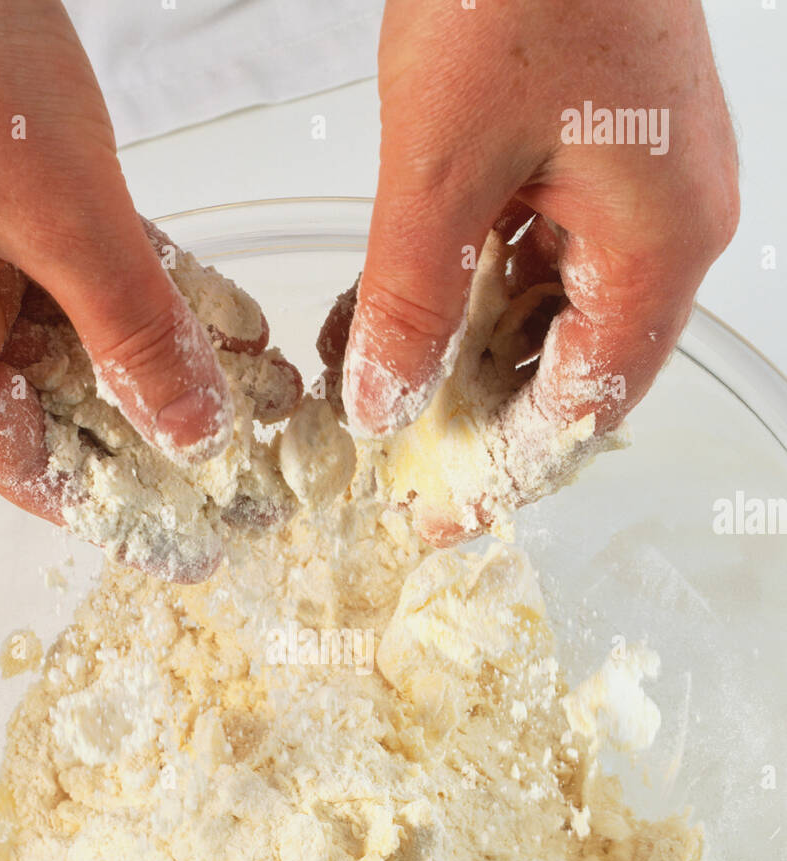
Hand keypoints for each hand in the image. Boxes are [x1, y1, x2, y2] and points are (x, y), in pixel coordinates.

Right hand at [0, 1, 231, 546]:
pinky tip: (239, 332)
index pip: (25, 464)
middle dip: (169, 439)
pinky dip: (164, 301)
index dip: (117, 509)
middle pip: (68, 412)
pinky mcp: (9, 213)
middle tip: (257, 478)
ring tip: (272, 407)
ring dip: (181, 370)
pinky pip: (97, 280)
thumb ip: (134, 335)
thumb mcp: (59, 216)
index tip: (196, 543)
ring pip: (94, 348)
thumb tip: (194, 437)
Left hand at [339, 0, 738, 538]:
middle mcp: (667, 229)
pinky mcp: (598, 154)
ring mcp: (638, 190)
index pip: (584, 409)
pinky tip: (399, 309)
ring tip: (383, 387)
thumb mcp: (440, 166)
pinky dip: (468, 293)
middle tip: (404, 467)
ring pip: (549, 319)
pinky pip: (537, 258)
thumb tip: (384, 399)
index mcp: (660, 247)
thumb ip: (409, 299)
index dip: (506, 473)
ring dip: (465, 358)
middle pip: (574, 373)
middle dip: (482, 422)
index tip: (439, 516)